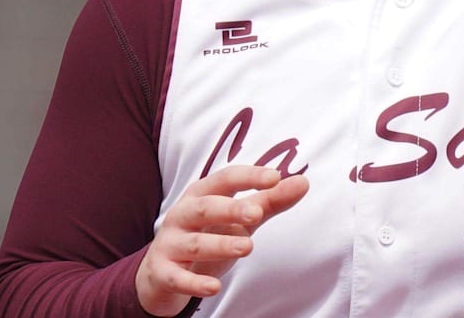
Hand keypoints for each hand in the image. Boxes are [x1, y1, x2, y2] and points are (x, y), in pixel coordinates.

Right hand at [135, 165, 308, 316]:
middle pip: (205, 208)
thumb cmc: (206, 235)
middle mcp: (182, 215)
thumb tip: (303, 182)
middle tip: (256, 213)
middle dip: (230, 209)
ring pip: (194, 243)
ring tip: (246, 247)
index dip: (249, 176)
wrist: (160, 272)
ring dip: (219, 244)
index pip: (225, 179)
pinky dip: (194, 283)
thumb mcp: (237, 218)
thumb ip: (268, 201)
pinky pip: (177, 278)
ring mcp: (170, 244)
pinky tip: (214, 287)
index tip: (275, 177)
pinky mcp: (162, 272)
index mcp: (201, 194)